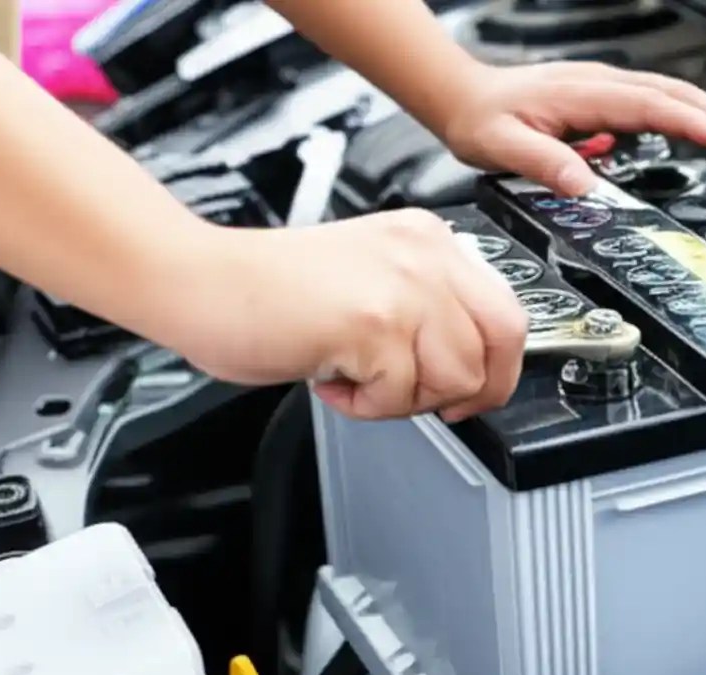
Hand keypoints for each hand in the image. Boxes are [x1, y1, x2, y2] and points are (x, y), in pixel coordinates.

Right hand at [174, 209, 528, 420]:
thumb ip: (425, 305)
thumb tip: (472, 364)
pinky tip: (331, 378)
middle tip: (423, 399)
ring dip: (407, 399)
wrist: (198, 280)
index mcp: (429, 239)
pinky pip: (403, 395)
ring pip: (457, 377)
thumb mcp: (371, 277)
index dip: (495, 365)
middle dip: (471, 390)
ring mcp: (404, 288)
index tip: (469, 388)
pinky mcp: (374, 325)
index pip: (507, 310)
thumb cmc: (267, 289)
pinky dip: (366, 405)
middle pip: (503, 342)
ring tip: (357, 378)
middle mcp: (425, 255)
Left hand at [435, 61, 705, 195]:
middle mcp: (601, 85)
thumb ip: (544, 164)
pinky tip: (702, 134)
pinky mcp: (605, 98)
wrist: (463, 97)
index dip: (692, 123)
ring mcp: (606, 88)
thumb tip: (585, 186)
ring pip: (672, 95)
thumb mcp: (502, 148)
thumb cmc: (482, 120)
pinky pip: (657, 103)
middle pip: (677, 94)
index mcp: (584, 95)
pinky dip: (688, 116)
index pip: (652, 106)